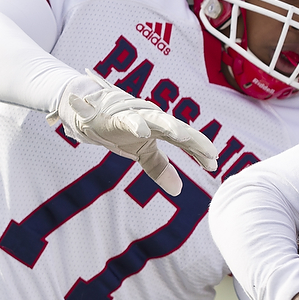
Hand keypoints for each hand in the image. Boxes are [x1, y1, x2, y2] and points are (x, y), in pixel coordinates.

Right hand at [47, 70, 218, 194]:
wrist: (84, 109)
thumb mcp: (141, 152)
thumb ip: (160, 167)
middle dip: (195, 140)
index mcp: (161, 128)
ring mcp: (135, 115)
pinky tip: (143, 132)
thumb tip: (178, 190)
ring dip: (170, 127)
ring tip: (184, 137)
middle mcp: (152, 119)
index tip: (214, 165)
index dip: (200, 151)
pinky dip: (135, 124)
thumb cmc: (118, 128)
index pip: (186, 140)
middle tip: (211, 153)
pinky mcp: (115, 116)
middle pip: (178, 129)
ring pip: (157, 120)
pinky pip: (127, 120)